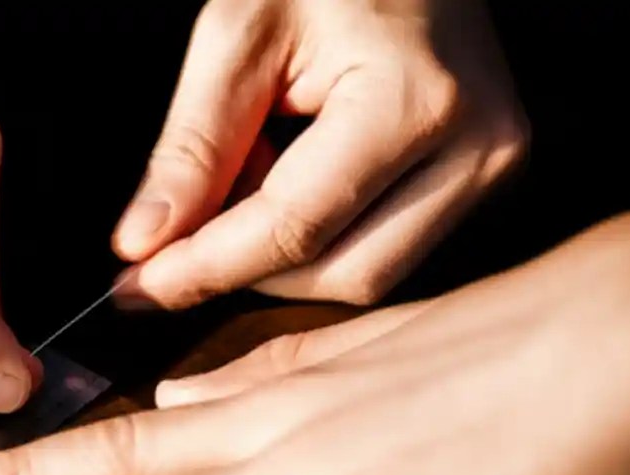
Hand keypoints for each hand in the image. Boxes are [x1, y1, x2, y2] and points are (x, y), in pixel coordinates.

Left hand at [113, 0, 527, 307]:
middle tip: (188, 218)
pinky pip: (387, 249)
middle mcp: (478, 149)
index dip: (205, 267)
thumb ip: (194, 147)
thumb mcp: (239, 33)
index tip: (137, 286)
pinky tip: (294, 175)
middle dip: (249, 265)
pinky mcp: (485, 180)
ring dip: (285, 251)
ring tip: (257, 163)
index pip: (294, 226)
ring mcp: (492, 170)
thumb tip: (145, 244)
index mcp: (416, 101)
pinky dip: (320, 236)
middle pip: (338, 274)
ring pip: (365, 275)